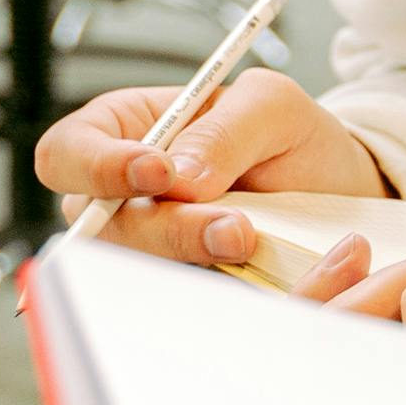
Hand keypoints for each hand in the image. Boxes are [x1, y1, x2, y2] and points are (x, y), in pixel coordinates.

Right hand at [34, 67, 388, 267]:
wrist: (337, 186)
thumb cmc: (288, 133)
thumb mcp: (270, 105)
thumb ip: (225, 129)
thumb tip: (180, 178)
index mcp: (122, 131)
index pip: (68, 153)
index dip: (97, 167)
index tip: (158, 173)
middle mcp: (121, 194)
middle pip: (98, 224)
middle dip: (163, 227)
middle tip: (229, 227)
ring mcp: (150, 245)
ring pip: (135, 268)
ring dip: (190, 258)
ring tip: (248, 240)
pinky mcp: (182, 285)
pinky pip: (174, 298)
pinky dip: (208, 291)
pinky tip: (248, 272)